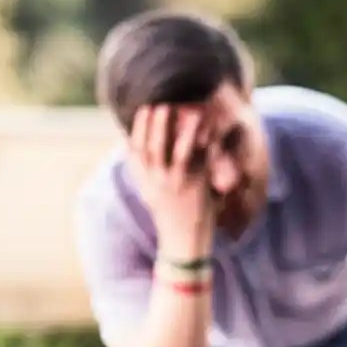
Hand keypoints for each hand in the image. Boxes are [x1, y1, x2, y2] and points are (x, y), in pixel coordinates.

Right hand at [127, 104, 219, 257]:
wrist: (183, 242)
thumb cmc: (170, 214)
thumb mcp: (151, 192)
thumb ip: (146, 171)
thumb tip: (138, 146)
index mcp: (145, 181)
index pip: (135, 151)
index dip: (138, 129)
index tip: (143, 109)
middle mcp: (158, 182)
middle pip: (153, 148)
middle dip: (155, 124)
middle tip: (158, 103)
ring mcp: (177, 185)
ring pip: (179, 152)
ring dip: (184, 130)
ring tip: (188, 111)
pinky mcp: (197, 189)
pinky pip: (201, 162)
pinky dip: (206, 144)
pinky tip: (211, 131)